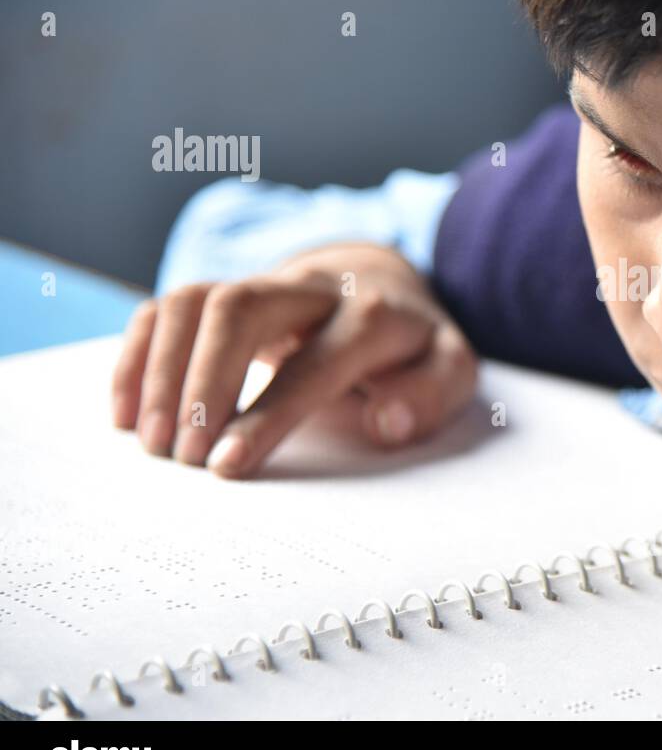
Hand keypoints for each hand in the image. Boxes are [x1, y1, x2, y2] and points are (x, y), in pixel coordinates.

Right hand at [111, 243, 477, 477]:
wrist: (381, 284)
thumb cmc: (411, 348)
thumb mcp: (448, 371)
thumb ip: (431, 394)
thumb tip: (388, 421)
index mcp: (376, 314)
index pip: (322, 354)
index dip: (273, 409)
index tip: (229, 465)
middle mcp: (312, 289)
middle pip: (241, 308)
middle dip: (203, 382)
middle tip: (182, 458)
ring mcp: (262, 284)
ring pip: (196, 300)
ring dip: (161, 370)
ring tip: (152, 445)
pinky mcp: (224, 291)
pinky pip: (165, 307)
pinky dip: (135, 356)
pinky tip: (125, 415)